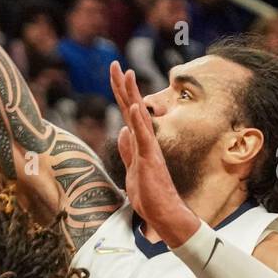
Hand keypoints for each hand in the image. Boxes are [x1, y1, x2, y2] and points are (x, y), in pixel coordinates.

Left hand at [108, 61, 198, 246]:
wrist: (163, 213)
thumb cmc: (149, 194)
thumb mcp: (131, 169)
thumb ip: (127, 150)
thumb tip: (122, 131)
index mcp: (139, 142)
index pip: (127, 112)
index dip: (120, 93)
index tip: (115, 74)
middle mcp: (145, 140)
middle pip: (131, 107)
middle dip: (122, 85)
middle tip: (114, 64)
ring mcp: (148, 148)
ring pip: (138, 116)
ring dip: (132, 94)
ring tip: (126, 73)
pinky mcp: (150, 158)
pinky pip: (144, 136)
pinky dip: (139, 120)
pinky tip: (135, 105)